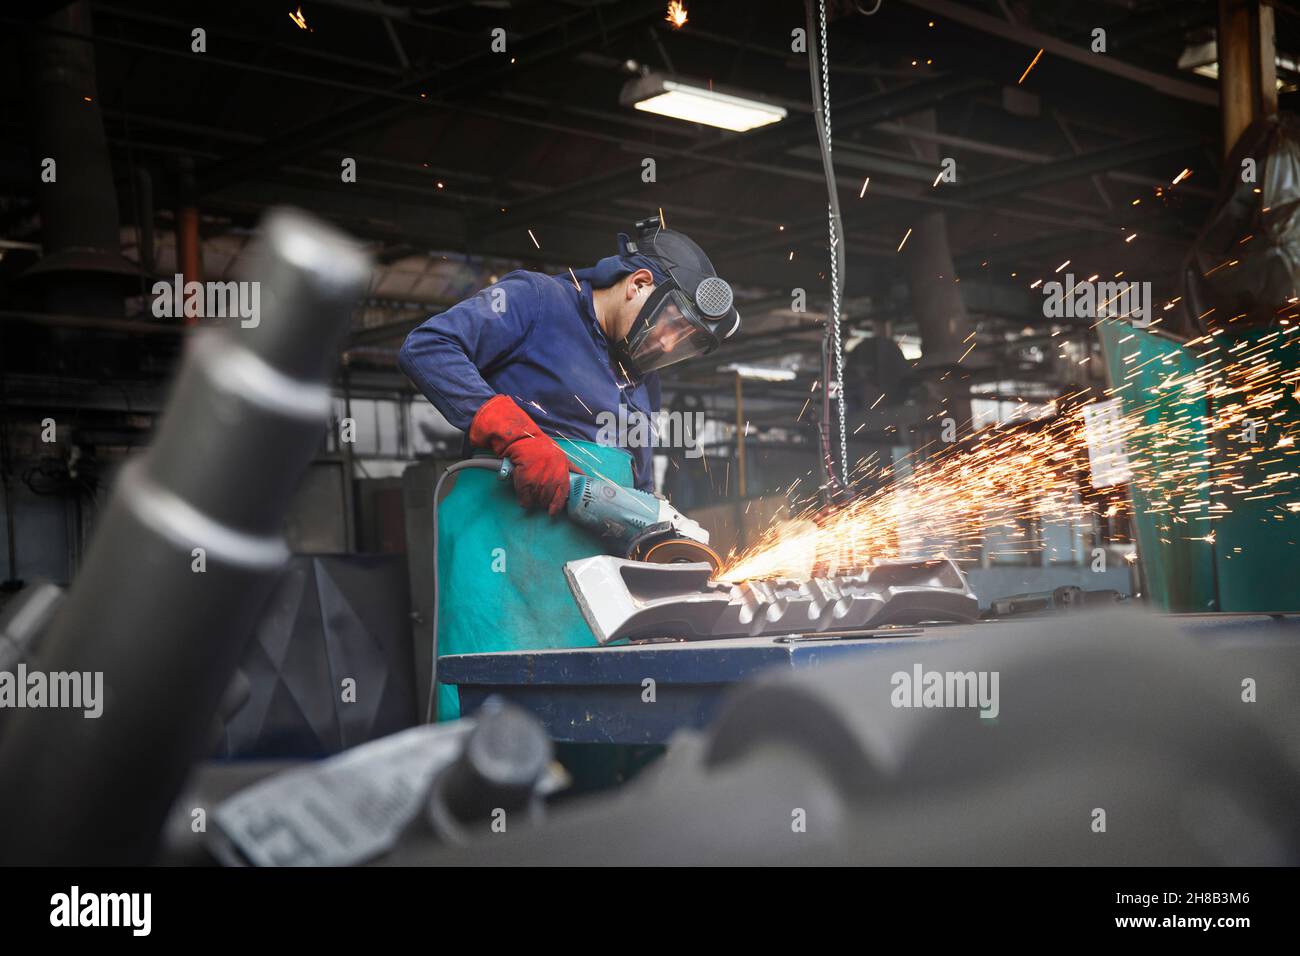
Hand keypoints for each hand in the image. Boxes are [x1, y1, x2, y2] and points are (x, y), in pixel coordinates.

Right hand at [469, 395, 580, 513]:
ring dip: (533, 500)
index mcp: (561, 473)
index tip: (553, 512)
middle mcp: (551, 479)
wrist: (524, 440)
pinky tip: (523, 493)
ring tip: (531, 493)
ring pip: (536, 501)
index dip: (557, 506)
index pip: (562, 495)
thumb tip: (584, 477)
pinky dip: (524, 500)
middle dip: (543, 502)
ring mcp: (537, 481)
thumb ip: (572, 468)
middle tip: (539, 498)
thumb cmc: (542, 448)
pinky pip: (525, 500)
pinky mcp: (524, 482)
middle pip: (547, 500)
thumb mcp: (561, 456)